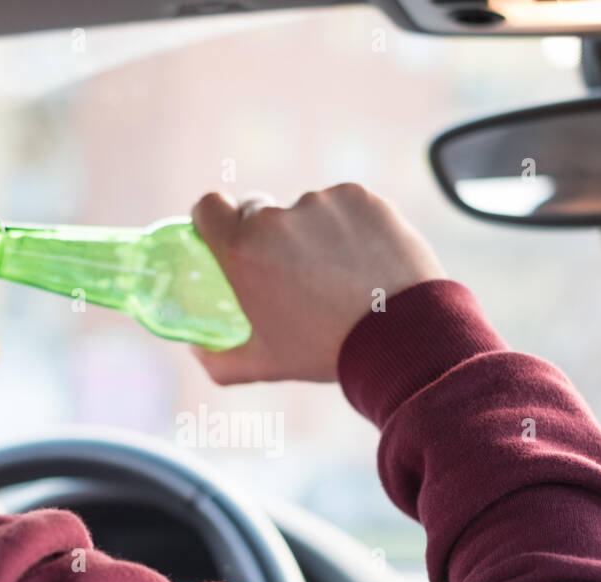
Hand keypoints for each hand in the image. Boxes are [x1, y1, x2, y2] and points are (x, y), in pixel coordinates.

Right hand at [189, 183, 446, 383]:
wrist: (403, 335)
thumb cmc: (327, 351)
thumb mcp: (264, 364)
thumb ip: (218, 360)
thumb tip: (197, 349)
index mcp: (243, 251)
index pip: (208, 206)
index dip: (213, 219)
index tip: (225, 236)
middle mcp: (276, 218)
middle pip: (258, 211)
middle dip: (268, 236)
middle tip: (292, 274)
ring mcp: (321, 202)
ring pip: (306, 212)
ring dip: (314, 234)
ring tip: (341, 279)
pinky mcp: (361, 197)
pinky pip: (344, 207)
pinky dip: (350, 228)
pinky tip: (365, 263)